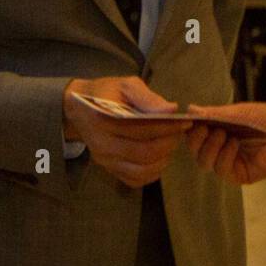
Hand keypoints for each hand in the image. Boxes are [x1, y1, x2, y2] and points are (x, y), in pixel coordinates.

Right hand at [62, 76, 188, 188]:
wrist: (80, 110)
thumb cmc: (107, 93)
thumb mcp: (126, 85)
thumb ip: (147, 98)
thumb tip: (171, 110)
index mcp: (103, 120)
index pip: (141, 130)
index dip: (167, 128)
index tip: (184, 121)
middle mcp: (102, 145)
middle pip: (143, 153)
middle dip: (168, 144)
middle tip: (179, 132)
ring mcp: (105, 161)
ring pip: (141, 170)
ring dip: (162, 159)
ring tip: (169, 143)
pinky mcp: (109, 170)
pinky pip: (135, 180)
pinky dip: (152, 172)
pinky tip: (159, 157)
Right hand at [184, 101, 265, 184]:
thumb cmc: (261, 119)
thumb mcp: (235, 112)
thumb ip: (213, 114)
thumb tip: (190, 110)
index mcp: (215, 134)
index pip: (193, 136)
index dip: (188, 131)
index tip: (188, 122)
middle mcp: (218, 150)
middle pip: (196, 152)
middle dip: (196, 140)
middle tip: (204, 128)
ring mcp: (227, 163)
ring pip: (205, 163)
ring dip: (210, 147)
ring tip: (223, 134)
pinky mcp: (238, 175)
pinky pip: (222, 170)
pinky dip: (224, 156)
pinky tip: (234, 144)